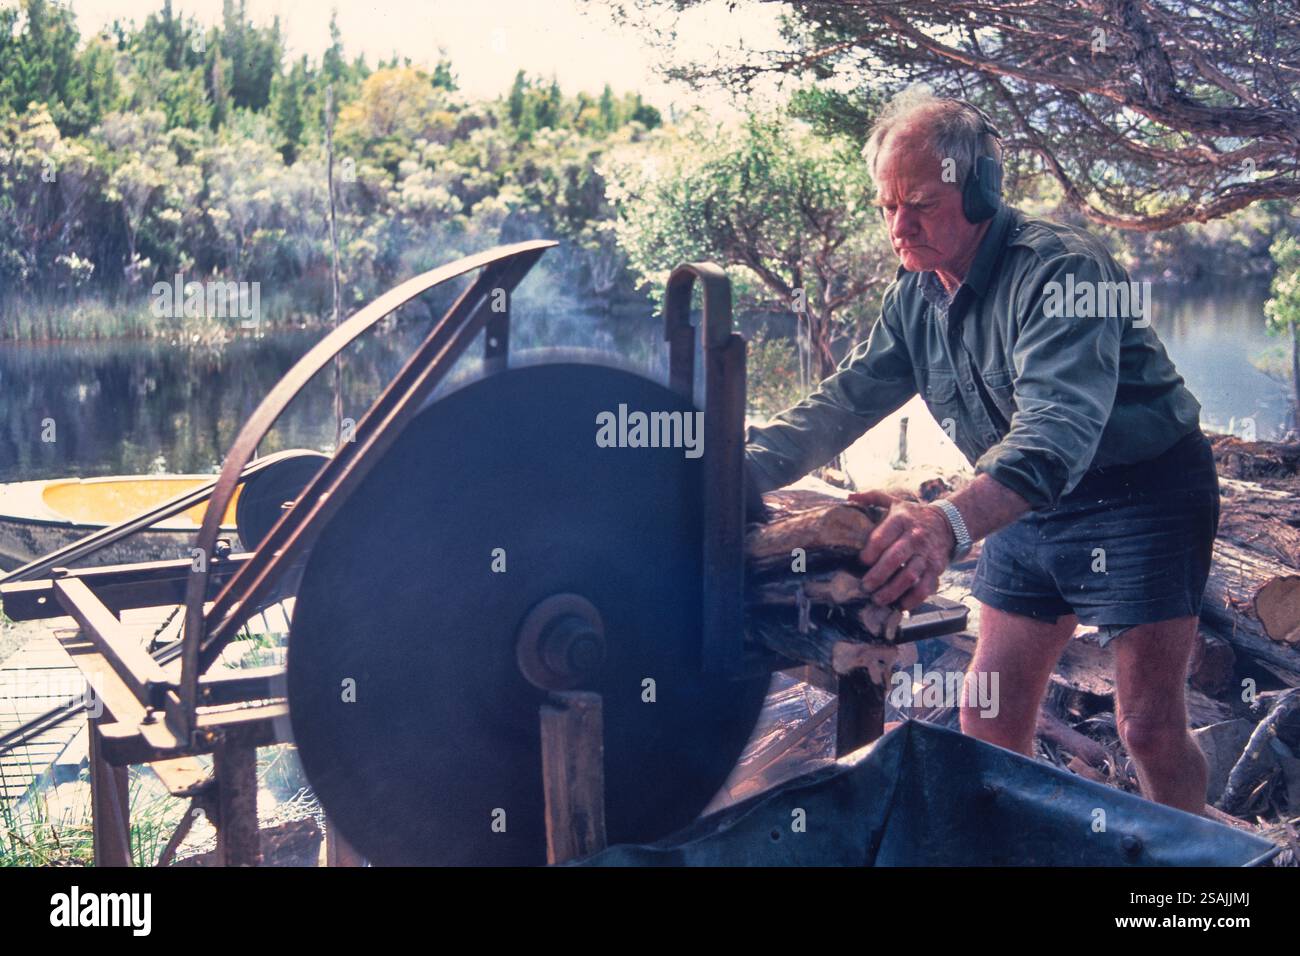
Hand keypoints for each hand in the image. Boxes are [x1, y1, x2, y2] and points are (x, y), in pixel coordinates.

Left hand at [848, 490, 953, 611]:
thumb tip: (849, 497)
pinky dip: (913, 599)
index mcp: (901, 520)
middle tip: (864, 587)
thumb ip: (872, 498)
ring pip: (909, 576)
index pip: (882, 537)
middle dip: (877, 576)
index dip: (870, 552)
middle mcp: (915, 537)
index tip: (861, 562)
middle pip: (894, 559)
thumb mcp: (894, 502)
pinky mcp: (936, 568)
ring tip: (877, 599)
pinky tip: (900, 606)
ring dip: (892, 591)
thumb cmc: (912, 515)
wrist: (947, 523)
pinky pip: (925, 587)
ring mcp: (927, 554)